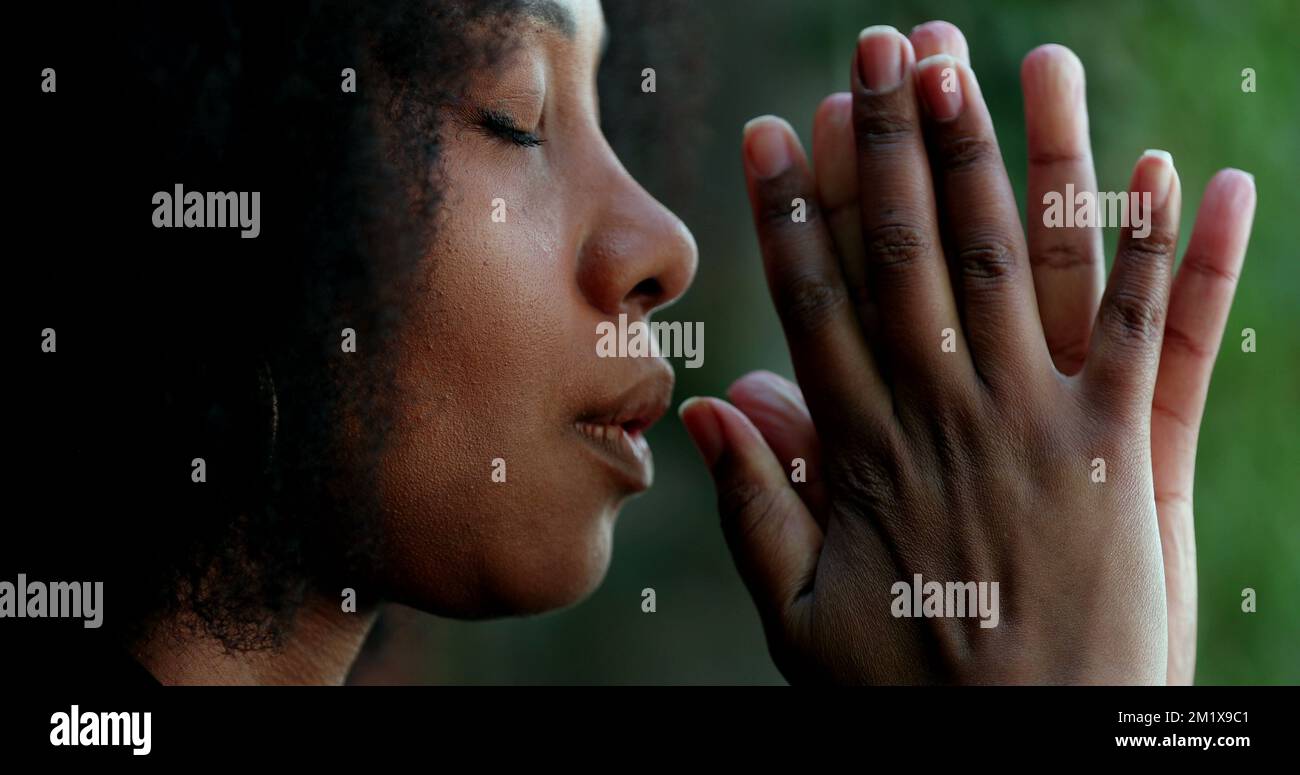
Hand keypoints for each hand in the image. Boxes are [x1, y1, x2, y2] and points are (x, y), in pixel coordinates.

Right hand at [684, 23, 1251, 683]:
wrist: (1032, 756)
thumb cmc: (906, 696)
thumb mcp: (798, 617)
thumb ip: (753, 510)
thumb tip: (708, 408)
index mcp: (863, 453)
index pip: (815, 304)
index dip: (793, 212)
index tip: (778, 131)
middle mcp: (944, 417)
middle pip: (906, 255)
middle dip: (888, 142)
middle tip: (876, 49)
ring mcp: (1035, 429)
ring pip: (1007, 267)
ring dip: (991, 156)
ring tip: (970, 64)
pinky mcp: (1118, 455)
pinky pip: (1141, 336)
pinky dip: (1158, 251)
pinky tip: (1162, 166)